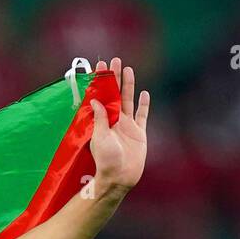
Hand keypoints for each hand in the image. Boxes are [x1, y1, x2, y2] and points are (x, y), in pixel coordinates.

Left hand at [88, 57, 149, 193]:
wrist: (119, 178)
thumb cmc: (106, 160)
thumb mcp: (100, 137)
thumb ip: (100, 118)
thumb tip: (95, 100)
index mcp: (103, 120)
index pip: (102, 96)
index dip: (101, 81)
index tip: (100, 66)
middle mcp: (115, 120)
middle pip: (115, 94)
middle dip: (115, 77)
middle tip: (115, 60)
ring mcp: (128, 126)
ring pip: (128, 100)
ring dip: (128, 85)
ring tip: (128, 70)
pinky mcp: (139, 133)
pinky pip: (142, 115)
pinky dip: (143, 105)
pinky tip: (144, 94)